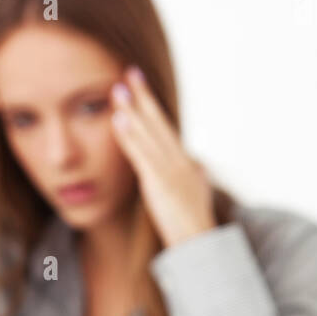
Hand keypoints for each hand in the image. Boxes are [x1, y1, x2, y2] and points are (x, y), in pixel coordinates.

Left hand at [110, 67, 215, 247]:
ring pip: (148, 134)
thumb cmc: (194, 227)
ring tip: (117, 89)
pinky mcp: (160, 182)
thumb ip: (195, 177)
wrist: (199, 244)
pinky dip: (129, 136)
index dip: (152, 108)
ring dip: (132, 110)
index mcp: (186, 164)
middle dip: (143, 96)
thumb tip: (199, 164)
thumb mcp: (197, 195)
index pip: (166, 130)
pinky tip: (118, 119)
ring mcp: (171, 171)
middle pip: (159, 123)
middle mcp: (180, 161)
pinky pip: (141, 154)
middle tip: (129, 72)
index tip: (141, 86)